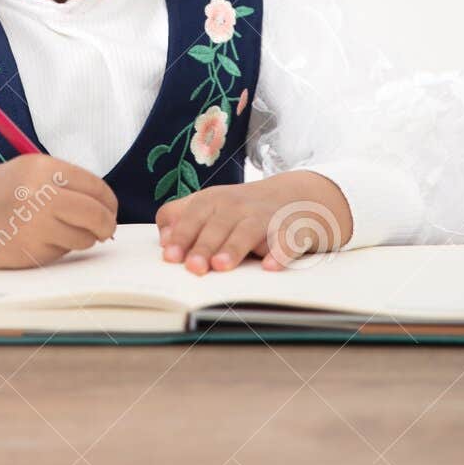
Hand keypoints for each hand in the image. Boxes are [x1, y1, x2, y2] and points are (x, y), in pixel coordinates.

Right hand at [0, 153, 117, 268]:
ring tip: (62, 233)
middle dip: (106, 225)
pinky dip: (58, 250)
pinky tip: (37, 241)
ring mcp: (36, 226)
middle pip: (97, 214)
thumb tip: (102, 204)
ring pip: (83, 238)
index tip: (109, 210)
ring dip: (82, 239)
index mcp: (44, 169)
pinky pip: (61, 253)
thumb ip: (61, 183)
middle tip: (105, 229)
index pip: (96, 188)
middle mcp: (43, 195)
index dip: (108, 202)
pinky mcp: (29, 253)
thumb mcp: (26, 172)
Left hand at [155, 171, 352, 274]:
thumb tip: (164, 240)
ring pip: (247, 230)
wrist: (299, 196)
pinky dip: (279, 252)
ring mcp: (266, 216)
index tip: (170, 257)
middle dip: (204, 245)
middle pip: (217, 224)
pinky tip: (270, 266)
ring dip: (234, 247)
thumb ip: (182, 218)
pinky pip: (287, 240)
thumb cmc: (244, 211)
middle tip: (193, 268)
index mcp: (213, 201)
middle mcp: (238, 206)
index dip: (181, 236)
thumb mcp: (211, 208)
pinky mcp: (293, 228)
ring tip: (222, 266)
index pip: (192, 215)